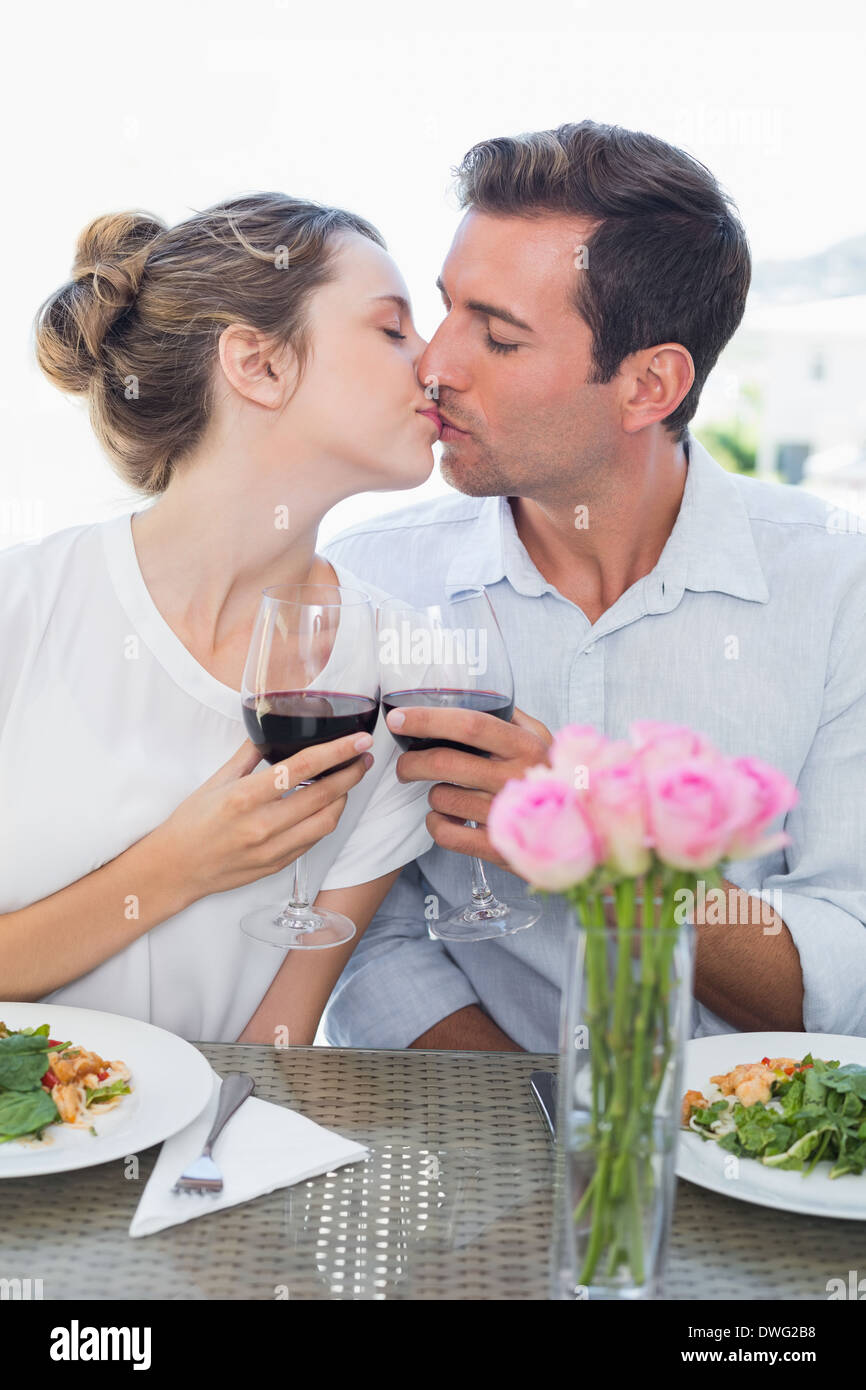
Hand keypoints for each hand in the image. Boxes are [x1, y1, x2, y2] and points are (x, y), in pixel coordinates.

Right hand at [153, 732, 374, 903]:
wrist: (175, 869)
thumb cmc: (191, 823)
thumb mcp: (215, 781)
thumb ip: (248, 755)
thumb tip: (270, 730)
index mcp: (245, 797)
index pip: (303, 768)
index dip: (337, 752)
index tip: (358, 741)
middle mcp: (262, 825)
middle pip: (324, 795)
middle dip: (351, 773)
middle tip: (363, 757)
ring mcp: (273, 849)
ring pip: (327, 821)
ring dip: (343, 798)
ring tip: (346, 780)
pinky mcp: (277, 865)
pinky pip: (313, 840)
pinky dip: (325, 820)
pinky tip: (326, 806)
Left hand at [385, 703, 551, 867]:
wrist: (584, 834)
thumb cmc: (555, 778)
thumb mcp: (544, 740)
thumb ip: (513, 718)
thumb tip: (476, 695)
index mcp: (525, 746)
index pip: (470, 724)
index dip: (428, 719)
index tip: (398, 718)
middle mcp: (515, 778)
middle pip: (444, 762)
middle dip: (411, 762)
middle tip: (404, 765)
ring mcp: (506, 816)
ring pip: (441, 798)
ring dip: (433, 794)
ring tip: (446, 792)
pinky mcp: (497, 848)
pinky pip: (445, 833)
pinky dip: (436, 824)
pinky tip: (449, 818)